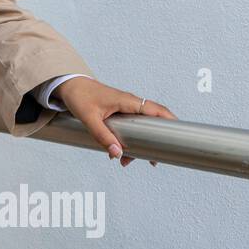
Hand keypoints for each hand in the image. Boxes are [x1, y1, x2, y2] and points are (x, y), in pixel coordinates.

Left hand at [54, 76, 176, 167]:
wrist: (69, 86)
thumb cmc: (80, 97)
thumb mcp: (89, 118)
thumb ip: (102, 136)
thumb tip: (117, 153)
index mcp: (128, 101)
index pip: (157, 110)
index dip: (171, 121)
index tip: (179, 136)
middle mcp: (130, 103)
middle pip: (153, 122)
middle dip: (155, 141)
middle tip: (153, 160)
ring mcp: (125, 108)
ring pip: (141, 127)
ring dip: (138, 144)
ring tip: (129, 161)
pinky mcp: (118, 112)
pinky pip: (131, 126)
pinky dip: (128, 140)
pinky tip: (119, 153)